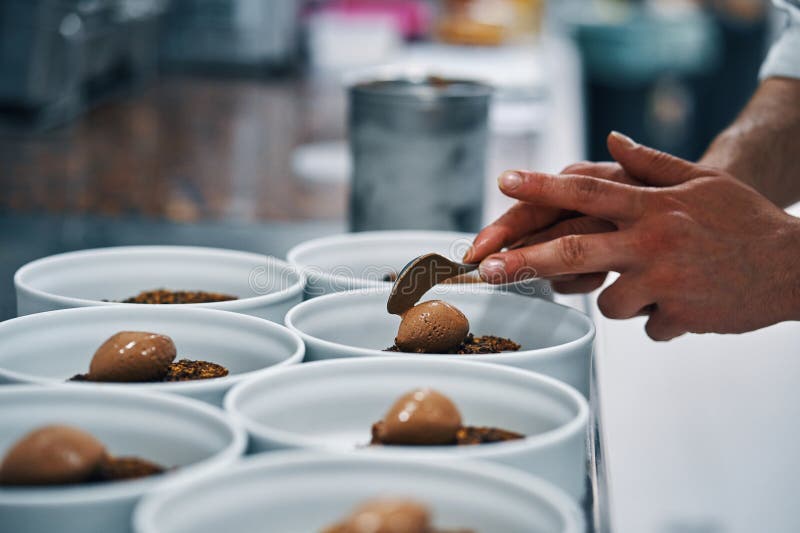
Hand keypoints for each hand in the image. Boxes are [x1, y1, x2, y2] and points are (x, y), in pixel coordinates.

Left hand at [475, 134, 799, 339]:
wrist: (795, 267)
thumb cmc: (744, 219)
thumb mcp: (702, 182)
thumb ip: (651, 163)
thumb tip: (612, 139)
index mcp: (653, 205)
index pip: (586, 190)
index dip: (541, 186)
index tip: (503, 180)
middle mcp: (652, 241)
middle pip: (573, 251)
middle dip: (522, 261)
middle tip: (484, 269)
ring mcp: (665, 281)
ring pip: (606, 303)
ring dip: (617, 298)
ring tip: (653, 284)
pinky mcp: (680, 316)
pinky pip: (644, 326)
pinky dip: (653, 318)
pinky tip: (682, 303)